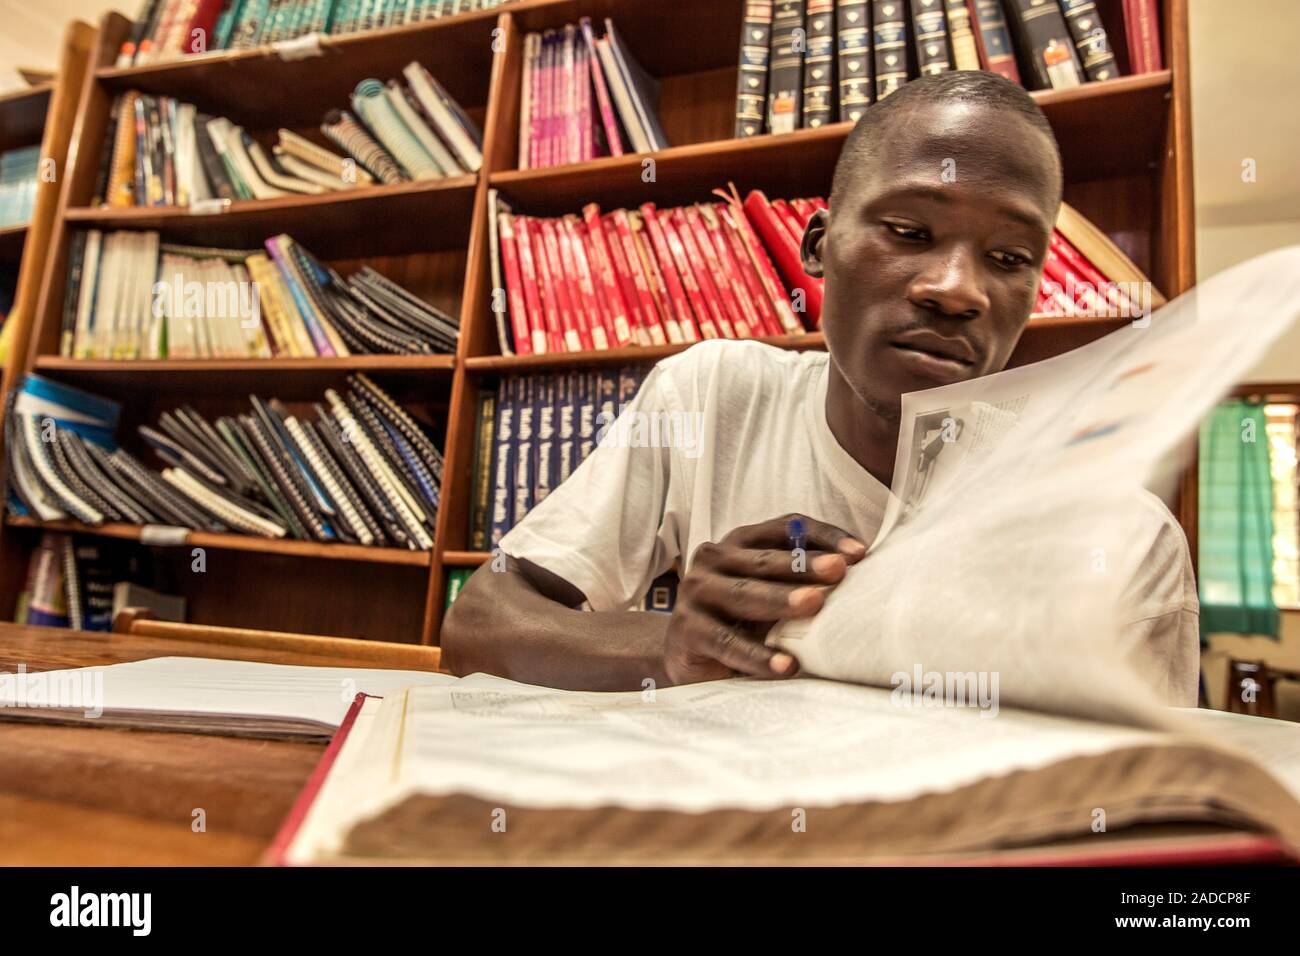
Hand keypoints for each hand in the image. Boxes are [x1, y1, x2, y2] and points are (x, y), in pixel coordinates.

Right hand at [663, 513, 866, 684]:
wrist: (688, 656)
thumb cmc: (739, 619)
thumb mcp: (769, 593)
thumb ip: (799, 581)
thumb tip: (861, 576)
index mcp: (739, 542)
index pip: (784, 528)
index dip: (821, 536)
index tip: (858, 552)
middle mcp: (713, 558)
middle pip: (765, 559)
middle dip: (805, 565)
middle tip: (840, 570)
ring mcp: (696, 592)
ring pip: (744, 594)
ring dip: (781, 600)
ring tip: (815, 604)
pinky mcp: (686, 629)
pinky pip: (727, 642)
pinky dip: (758, 655)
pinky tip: (787, 665)